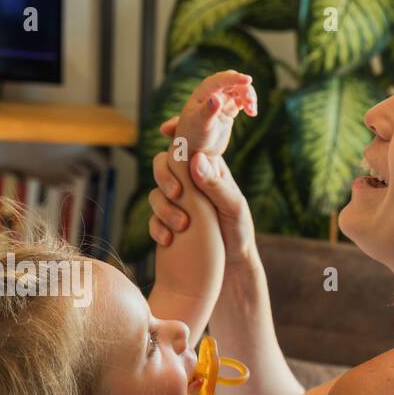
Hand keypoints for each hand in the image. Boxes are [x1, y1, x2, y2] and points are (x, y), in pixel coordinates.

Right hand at [149, 143, 257, 265]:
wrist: (233, 265)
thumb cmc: (240, 231)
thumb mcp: (233, 207)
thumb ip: (215, 185)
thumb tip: (194, 160)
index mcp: (208, 171)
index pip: (188, 146)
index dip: (176, 134)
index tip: (166, 129)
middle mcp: (190, 183)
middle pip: (163, 166)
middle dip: (163, 175)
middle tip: (177, 192)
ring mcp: (177, 203)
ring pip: (156, 193)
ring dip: (163, 207)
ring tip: (182, 225)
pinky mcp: (168, 223)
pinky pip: (153, 220)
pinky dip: (157, 228)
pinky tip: (169, 240)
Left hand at [175, 70, 256, 158]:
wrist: (196, 148)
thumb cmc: (194, 136)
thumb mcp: (200, 124)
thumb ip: (207, 110)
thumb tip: (216, 98)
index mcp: (203, 93)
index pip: (220, 80)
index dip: (234, 78)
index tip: (248, 80)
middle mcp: (212, 93)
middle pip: (232, 82)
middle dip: (243, 88)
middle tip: (251, 101)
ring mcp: (221, 101)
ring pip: (238, 90)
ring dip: (249, 97)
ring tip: (252, 111)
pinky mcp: (228, 109)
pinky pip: (241, 101)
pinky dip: (249, 104)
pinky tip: (252, 113)